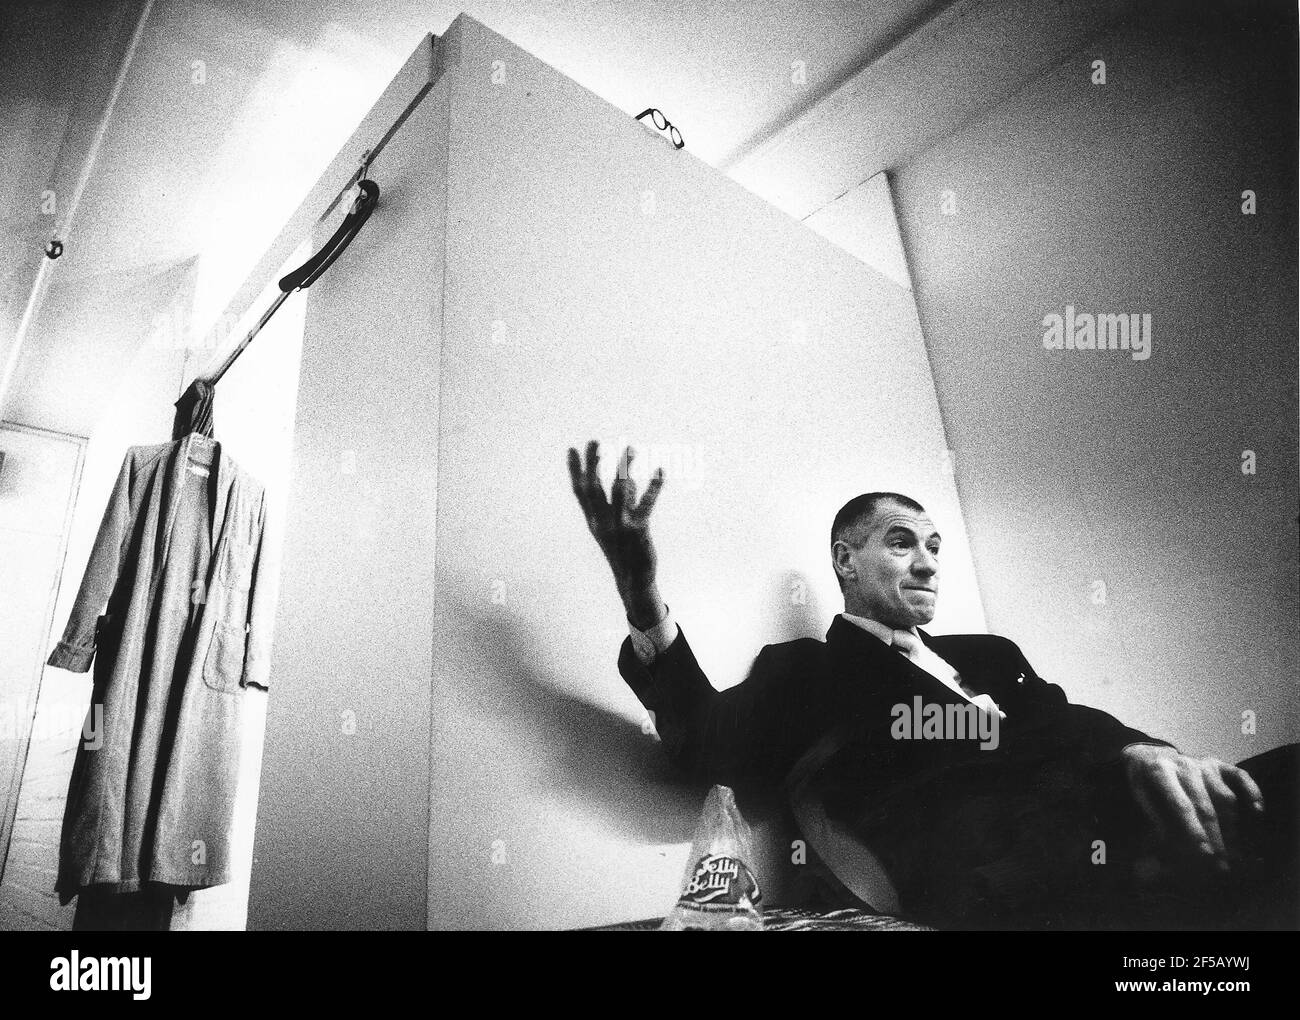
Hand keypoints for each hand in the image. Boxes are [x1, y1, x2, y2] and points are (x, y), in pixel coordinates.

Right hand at [567, 440, 665, 626]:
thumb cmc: (624, 550)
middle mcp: (602, 521)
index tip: (572, 449)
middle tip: (594, 440)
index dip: (575, 470)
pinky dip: (654, 486)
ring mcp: (619, 525)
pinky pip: (646, 503)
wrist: (633, 580)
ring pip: (620, 490)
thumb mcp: (615, 526)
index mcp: (594, 520)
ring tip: (630, 447)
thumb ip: (620, 503)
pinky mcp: (638, 530)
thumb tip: (628, 479)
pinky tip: (661, 470)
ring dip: (624, 467)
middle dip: (593, 463)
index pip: (580, 491)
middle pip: (594, 487)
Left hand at [1122, 743, 1263, 870]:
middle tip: (1221, 864)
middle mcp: (1185, 765)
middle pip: (1205, 806)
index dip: (1193, 830)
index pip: (1181, 805)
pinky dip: (1252, 792)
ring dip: (1231, 827)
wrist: (1149, 755)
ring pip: (1225, 797)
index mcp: (1160, 771)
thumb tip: (1174, 850)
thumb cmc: (1145, 782)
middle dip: (1215, 838)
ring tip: (1233, 853)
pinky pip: (1241, 777)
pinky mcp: (1219, 764)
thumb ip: (1157, 820)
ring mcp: (1204, 764)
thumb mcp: (1140, 796)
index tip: (1204, 854)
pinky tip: (1257, 811)